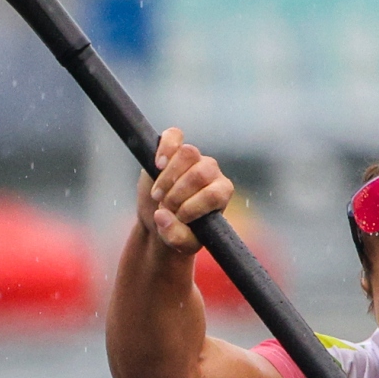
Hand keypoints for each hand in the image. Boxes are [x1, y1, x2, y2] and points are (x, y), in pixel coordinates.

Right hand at [138, 127, 232, 253]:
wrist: (161, 217)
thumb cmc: (178, 230)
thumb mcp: (179, 242)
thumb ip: (175, 236)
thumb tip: (161, 215)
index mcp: (221, 193)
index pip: (213, 194)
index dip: (192, 207)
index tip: (178, 217)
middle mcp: (212, 172)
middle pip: (200, 173)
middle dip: (177, 194)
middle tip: (165, 207)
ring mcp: (194, 157)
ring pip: (188, 154)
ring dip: (168, 177)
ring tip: (158, 195)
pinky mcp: (174, 146)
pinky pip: (174, 135)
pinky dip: (165, 148)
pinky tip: (157, 165)